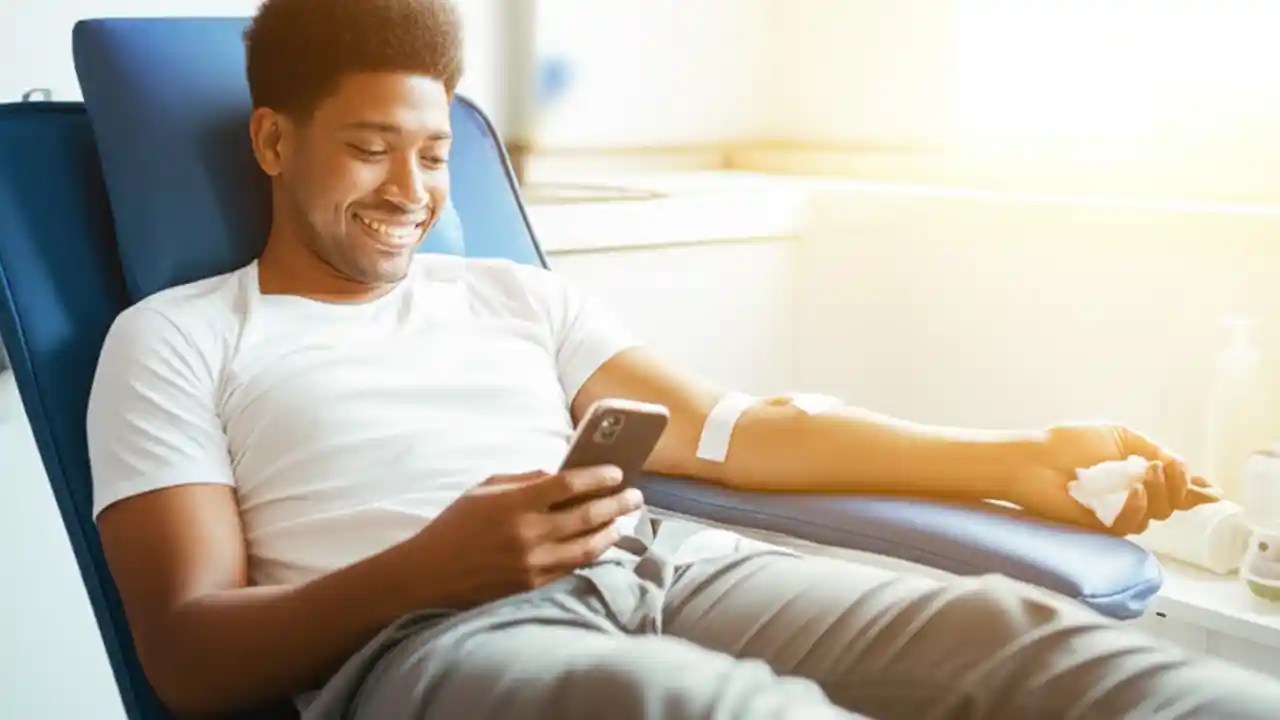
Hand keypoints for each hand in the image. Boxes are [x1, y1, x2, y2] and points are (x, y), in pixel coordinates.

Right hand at [402, 465, 642, 607]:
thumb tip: (559, 475)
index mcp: (514, 504)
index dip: (597, 476)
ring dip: (611, 532)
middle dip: (616, 504)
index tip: (617, 472)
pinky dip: (591, 553)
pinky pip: (572, 567)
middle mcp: (528, 534)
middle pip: (586, 515)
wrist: (430, 575)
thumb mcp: (483, 490)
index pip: (567, 484)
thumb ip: (522, 480)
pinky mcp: (532, 584)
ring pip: (587, 546)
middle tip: (635, 496)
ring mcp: (532, 562)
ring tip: (624, 520)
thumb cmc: (454, 527)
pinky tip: (602, 543)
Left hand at [1009, 423, 1221, 535]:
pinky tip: (1129, 493)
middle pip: (1174, 500)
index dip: (1194, 486)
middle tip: (1159, 469)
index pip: (1175, 482)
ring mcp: (1119, 510)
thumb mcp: (1122, 437)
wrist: (1035, 461)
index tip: (1210, 488)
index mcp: (1138, 468)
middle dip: (1176, 484)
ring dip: (1156, 493)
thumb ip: (1156, 452)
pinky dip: (1136, 507)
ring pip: (1158, 513)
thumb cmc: (1070, 444)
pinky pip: (1134, 524)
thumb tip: (1188, 468)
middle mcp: (1132, 491)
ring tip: (1140, 475)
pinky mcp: (1105, 526)